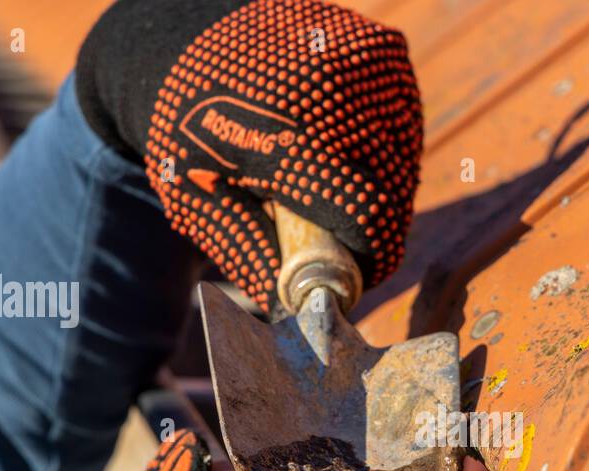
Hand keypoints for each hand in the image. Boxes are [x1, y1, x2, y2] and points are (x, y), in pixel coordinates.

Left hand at [76, 0, 421, 311]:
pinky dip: (380, 148)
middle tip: (326, 229)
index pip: (368, 221)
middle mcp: (338, 91)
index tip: (347, 276)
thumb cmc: (186, 131)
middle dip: (367, 227)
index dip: (365, 261)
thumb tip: (304, 313)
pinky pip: (403, 127)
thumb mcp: (200, 206)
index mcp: (290, 136)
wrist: (185, 38)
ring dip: (377, 187)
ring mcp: (368, 65)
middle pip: (391, 196)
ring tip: (324, 182)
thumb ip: (253, 259)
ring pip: (403, 163)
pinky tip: (337, 145)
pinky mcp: (385, 52)